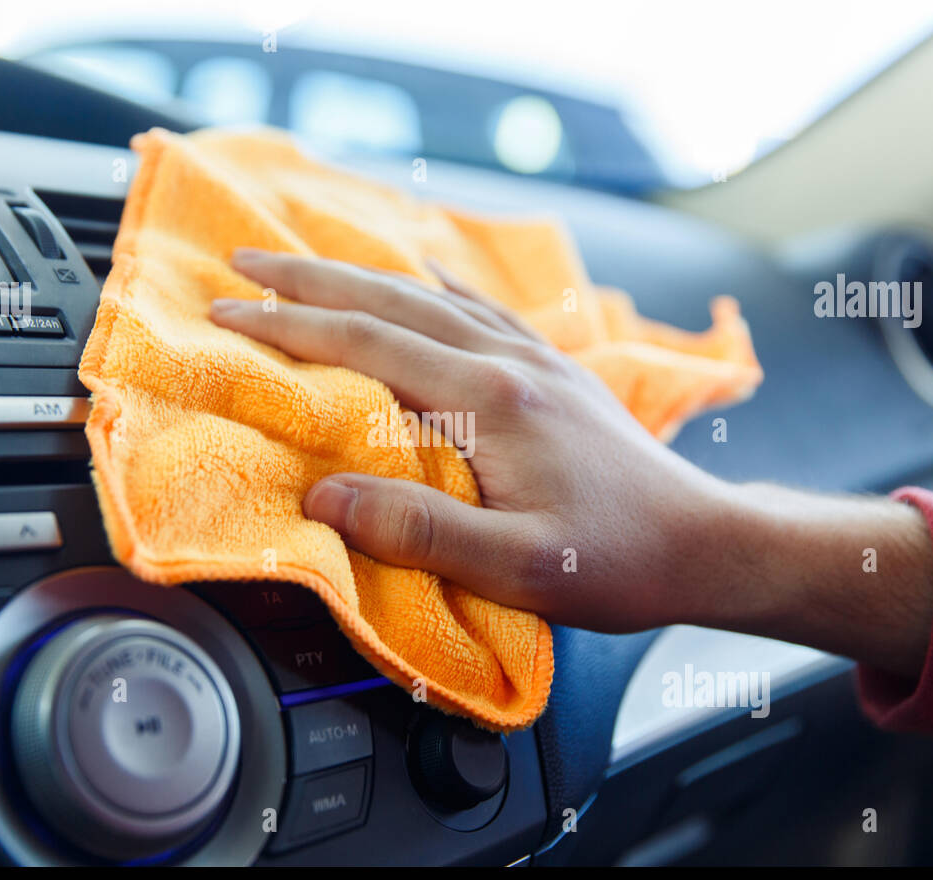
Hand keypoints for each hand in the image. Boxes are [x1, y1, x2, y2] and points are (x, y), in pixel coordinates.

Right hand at [210, 248, 729, 632]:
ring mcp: (535, 359)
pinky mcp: (553, 371)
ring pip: (431, 295)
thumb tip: (326, 496)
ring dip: (361, 275)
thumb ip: (420, 529)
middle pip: (390, 301)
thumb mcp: (517, 567)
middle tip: (243, 260)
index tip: (228, 312)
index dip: (290, 325)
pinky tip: (427, 270)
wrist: (704, 541)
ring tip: (308, 260)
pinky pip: (480, 307)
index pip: (367, 343)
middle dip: (308, 280)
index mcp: (490, 399)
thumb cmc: (617, 561)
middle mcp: (509, 361)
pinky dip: (435, 284)